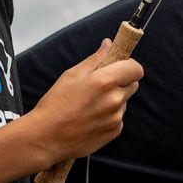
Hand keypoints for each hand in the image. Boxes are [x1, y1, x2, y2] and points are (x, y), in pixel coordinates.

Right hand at [25, 38, 143, 162]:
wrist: (47, 137)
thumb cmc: (55, 104)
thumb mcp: (72, 75)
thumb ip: (95, 59)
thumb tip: (109, 44)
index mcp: (105, 82)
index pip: (135, 69)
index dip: (129, 65)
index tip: (119, 65)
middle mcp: (115, 100)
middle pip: (132, 84)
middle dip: (121, 81)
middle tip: (100, 84)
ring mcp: (116, 117)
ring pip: (124, 101)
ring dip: (113, 99)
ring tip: (89, 104)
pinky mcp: (115, 131)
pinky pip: (118, 117)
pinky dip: (109, 114)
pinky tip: (89, 117)